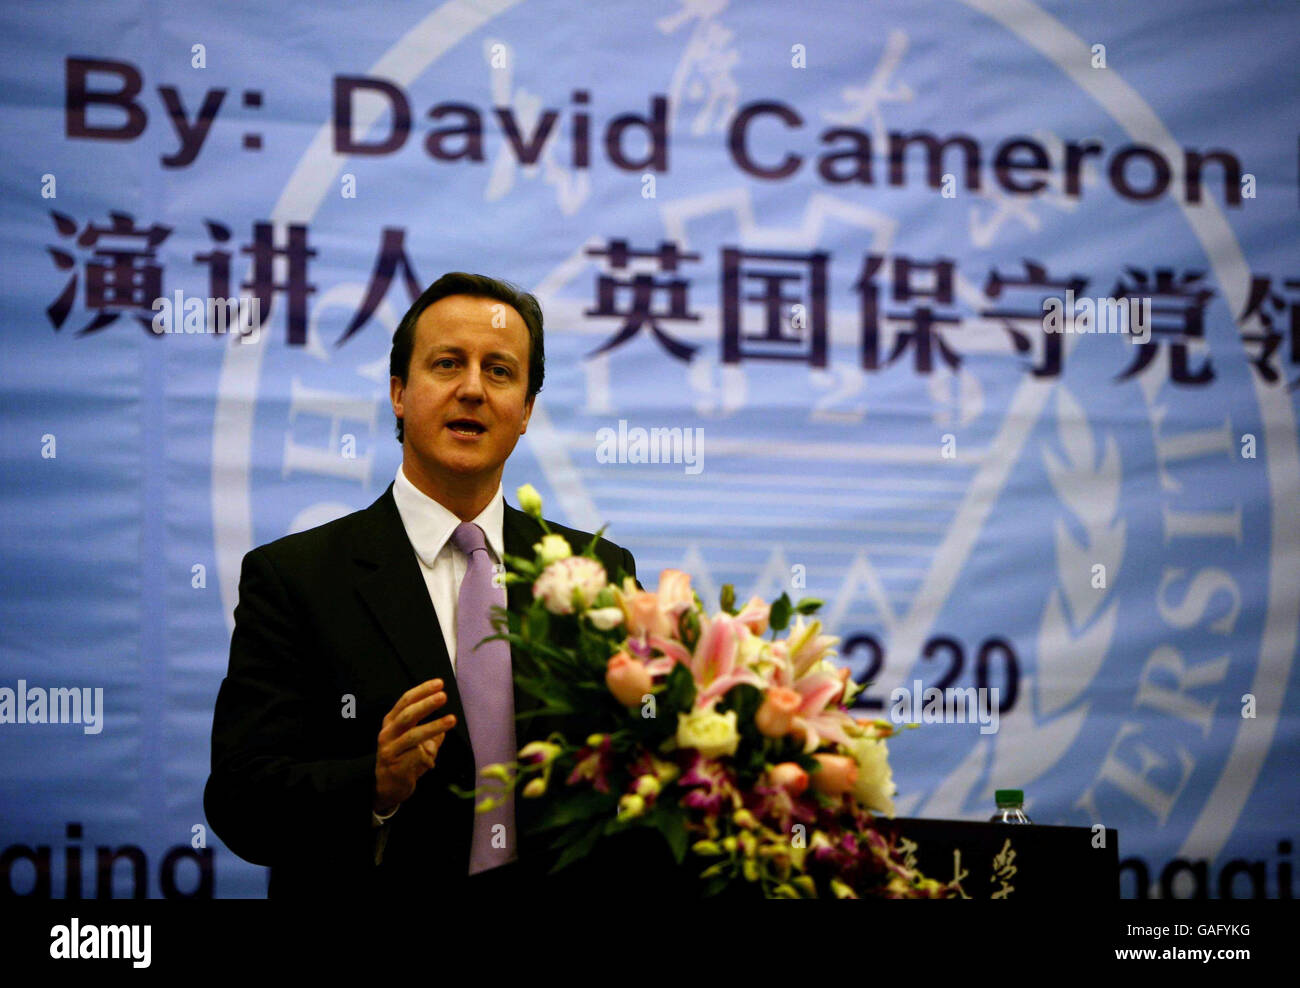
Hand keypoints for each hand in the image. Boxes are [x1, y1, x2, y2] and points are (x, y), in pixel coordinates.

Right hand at [373, 679, 455, 815]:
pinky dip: (427, 757)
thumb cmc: (405, 759)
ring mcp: (389, 749)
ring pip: (413, 735)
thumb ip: (432, 732)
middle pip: (407, 715)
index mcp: (392, 722)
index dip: (422, 691)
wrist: (388, 787)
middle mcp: (387, 733)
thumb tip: (448, 720)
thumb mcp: (417, 741)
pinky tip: (431, 762)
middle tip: (444, 696)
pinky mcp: (394, 766)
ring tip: (451, 719)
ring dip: (434, 726)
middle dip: (426, 704)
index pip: (406, 701)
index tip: (439, 683)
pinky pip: (415, 757)